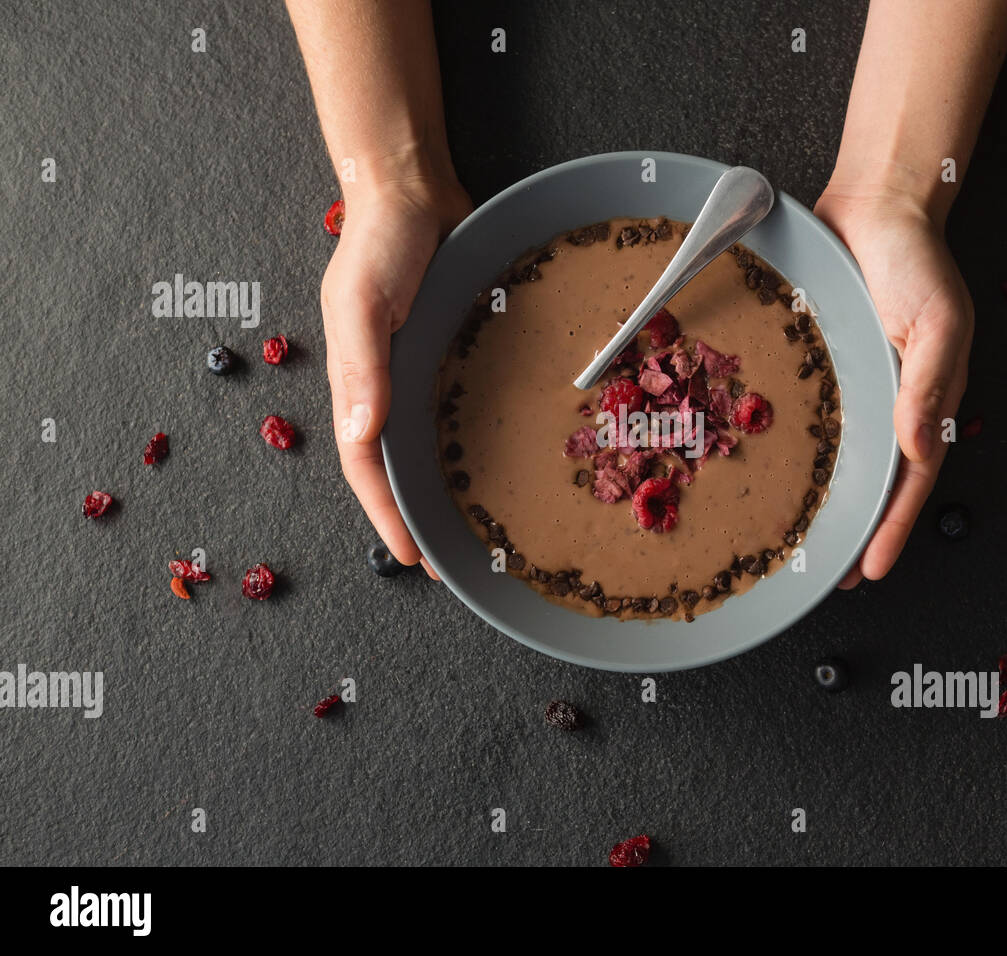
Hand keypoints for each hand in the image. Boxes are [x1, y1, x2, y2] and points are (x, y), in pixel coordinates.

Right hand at [321, 177, 471, 577]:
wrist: (411, 189)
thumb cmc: (379, 240)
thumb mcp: (362, 300)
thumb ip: (360, 364)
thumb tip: (362, 432)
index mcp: (355, 381)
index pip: (365, 465)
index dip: (385, 513)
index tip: (411, 556)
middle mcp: (383, 383)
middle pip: (393, 466)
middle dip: (413, 514)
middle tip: (446, 559)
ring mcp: (413, 369)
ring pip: (423, 443)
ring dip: (440, 485)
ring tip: (470, 525)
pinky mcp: (443, 350)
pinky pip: (450, 407)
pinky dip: (465, 439)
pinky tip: (494, 457)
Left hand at [814, 185, 973, 583]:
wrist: (877, 205)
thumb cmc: (916, 260)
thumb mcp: (937, 322)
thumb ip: (926, 386)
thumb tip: (917, 450)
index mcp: (927, 399)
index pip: (911, 481)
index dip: (891, 529)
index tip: (867, 571)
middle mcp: (892, 401)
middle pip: (876, 481)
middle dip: (856, 531)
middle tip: (828, 577)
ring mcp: (859, 387)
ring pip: (844, 458)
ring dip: (827, 500)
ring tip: (801, 542)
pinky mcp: (828, 367)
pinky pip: (816, 418)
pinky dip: (800, 451)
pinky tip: (778, 473)